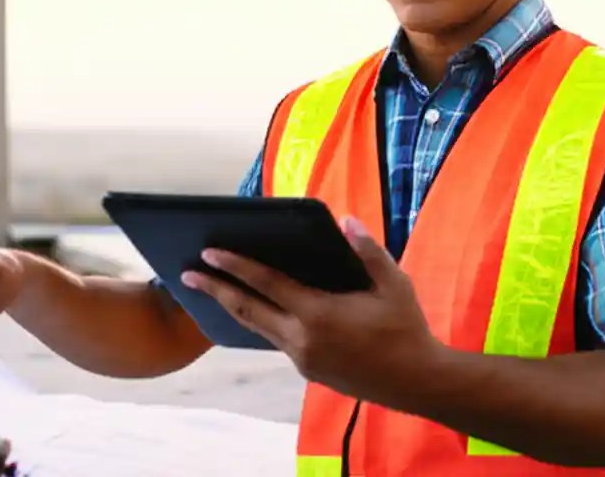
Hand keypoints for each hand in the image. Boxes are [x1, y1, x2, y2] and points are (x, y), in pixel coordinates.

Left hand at [182, 216, 440, 405]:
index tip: (208, 253)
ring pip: (257, 329)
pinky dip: (259, 322)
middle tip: (186, 273)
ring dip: (232, 308)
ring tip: (209, 290)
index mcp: (318, 314)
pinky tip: (253, 309)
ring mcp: (301, 359)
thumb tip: (346, 221)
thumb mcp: (394, 284)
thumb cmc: (407, 328)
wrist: (417, 382)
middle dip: (214, 290)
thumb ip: (368, 251)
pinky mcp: (307, 371)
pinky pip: (276, 340)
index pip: (266, 283)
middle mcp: (302, 339)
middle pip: (246, 310)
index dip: (235, 266)